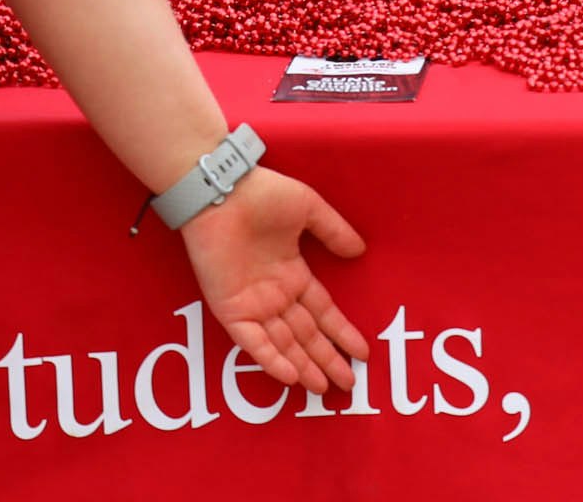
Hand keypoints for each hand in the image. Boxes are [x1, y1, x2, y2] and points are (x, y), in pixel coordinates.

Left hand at [176, 165, 368, 396]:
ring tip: (323, 390)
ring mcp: (253, 303)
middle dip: (327, 360)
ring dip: (304, 367)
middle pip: (306, 335)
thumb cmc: (263, 194)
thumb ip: (333, 231)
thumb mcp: (307, 209)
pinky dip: (270, 359)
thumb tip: (360, 250)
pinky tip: (290, 377)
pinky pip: (253, 341)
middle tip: (348, 386)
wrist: (222, 192)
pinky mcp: (231, 309)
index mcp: (292, 272)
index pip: (322, 311)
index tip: (361, 353)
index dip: (341, 332)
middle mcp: (275, 294)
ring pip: (284, 343)